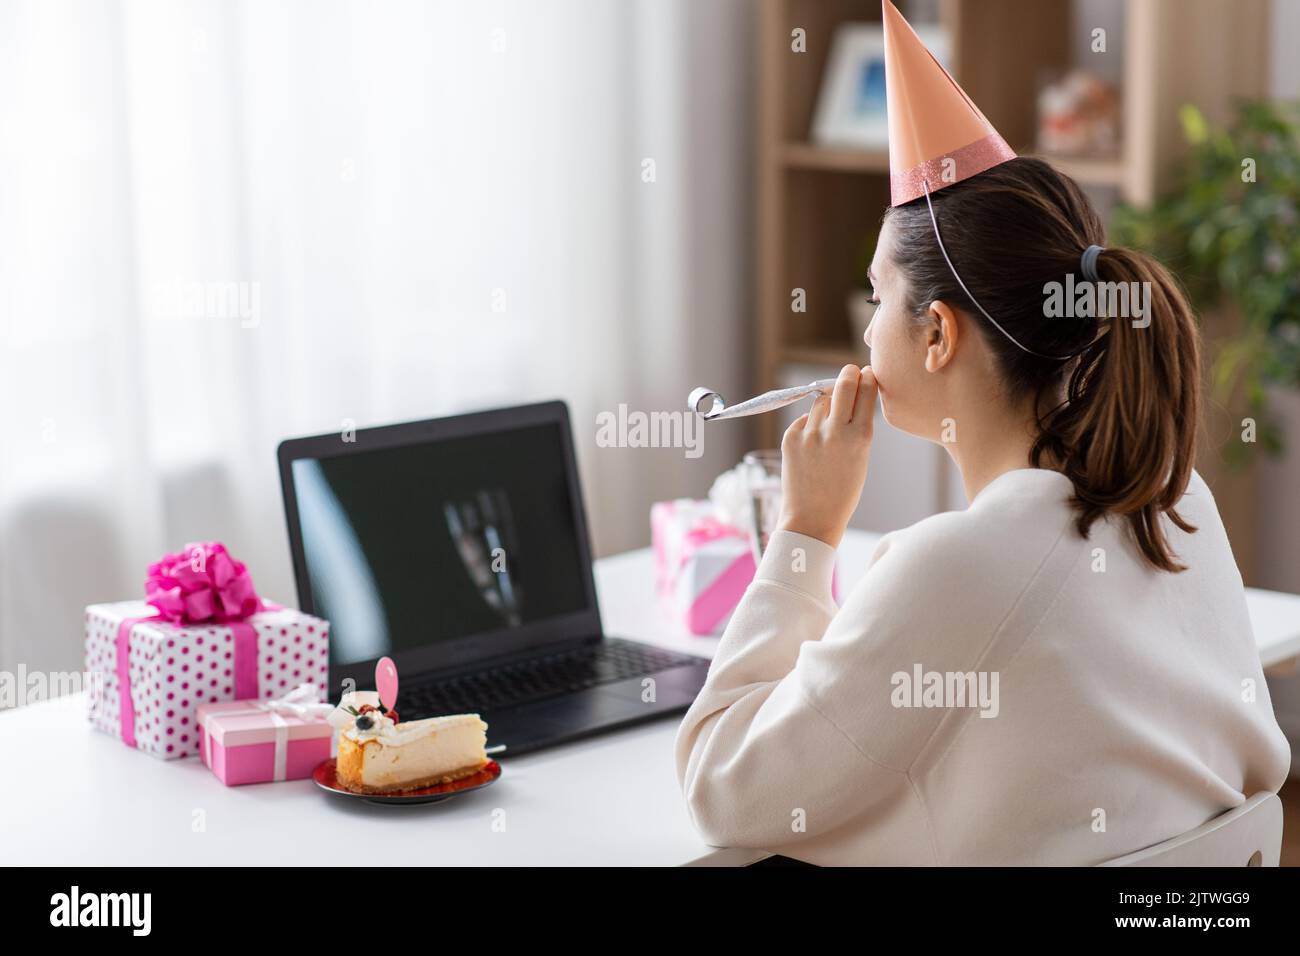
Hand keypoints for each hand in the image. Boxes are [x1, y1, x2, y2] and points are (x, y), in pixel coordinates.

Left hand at [776, 364, 877, 548]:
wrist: (812, 519)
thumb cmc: (842, 492)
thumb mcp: (860, 459)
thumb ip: (857, 428)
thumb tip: (851, 397)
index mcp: (861, 437)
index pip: (866, 392)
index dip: (867, 378)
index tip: (866, 373)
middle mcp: (836, 432)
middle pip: (843, 384)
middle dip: (848, 374)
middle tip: (850, 372)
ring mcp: (810, 434)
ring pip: (821, 402)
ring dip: (827, 406)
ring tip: (829, 428)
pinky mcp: (790, 438)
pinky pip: (803, 420)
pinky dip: (809, 427)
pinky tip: (812, 447)